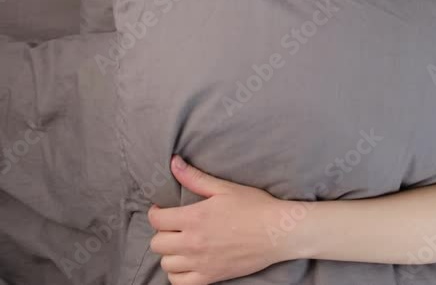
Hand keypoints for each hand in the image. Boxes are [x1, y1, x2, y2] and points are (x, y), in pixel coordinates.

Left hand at [148, 155, 291, 284]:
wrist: (278, 232)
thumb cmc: (255, 206)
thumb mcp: (224, 188)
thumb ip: (195, 177)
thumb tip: (173, 162)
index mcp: (195, 217)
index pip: (156, 219)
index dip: (156, 212)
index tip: (163, 210)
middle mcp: (194, 242)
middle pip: (157, 243)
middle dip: (162, 232)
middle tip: (174, 227)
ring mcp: (201, 262)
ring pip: (166, 264)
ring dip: (170, 253)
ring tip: (181, 245)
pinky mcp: (211, 277)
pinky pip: (180, 283)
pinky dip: (178, 275)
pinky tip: (187, 263)